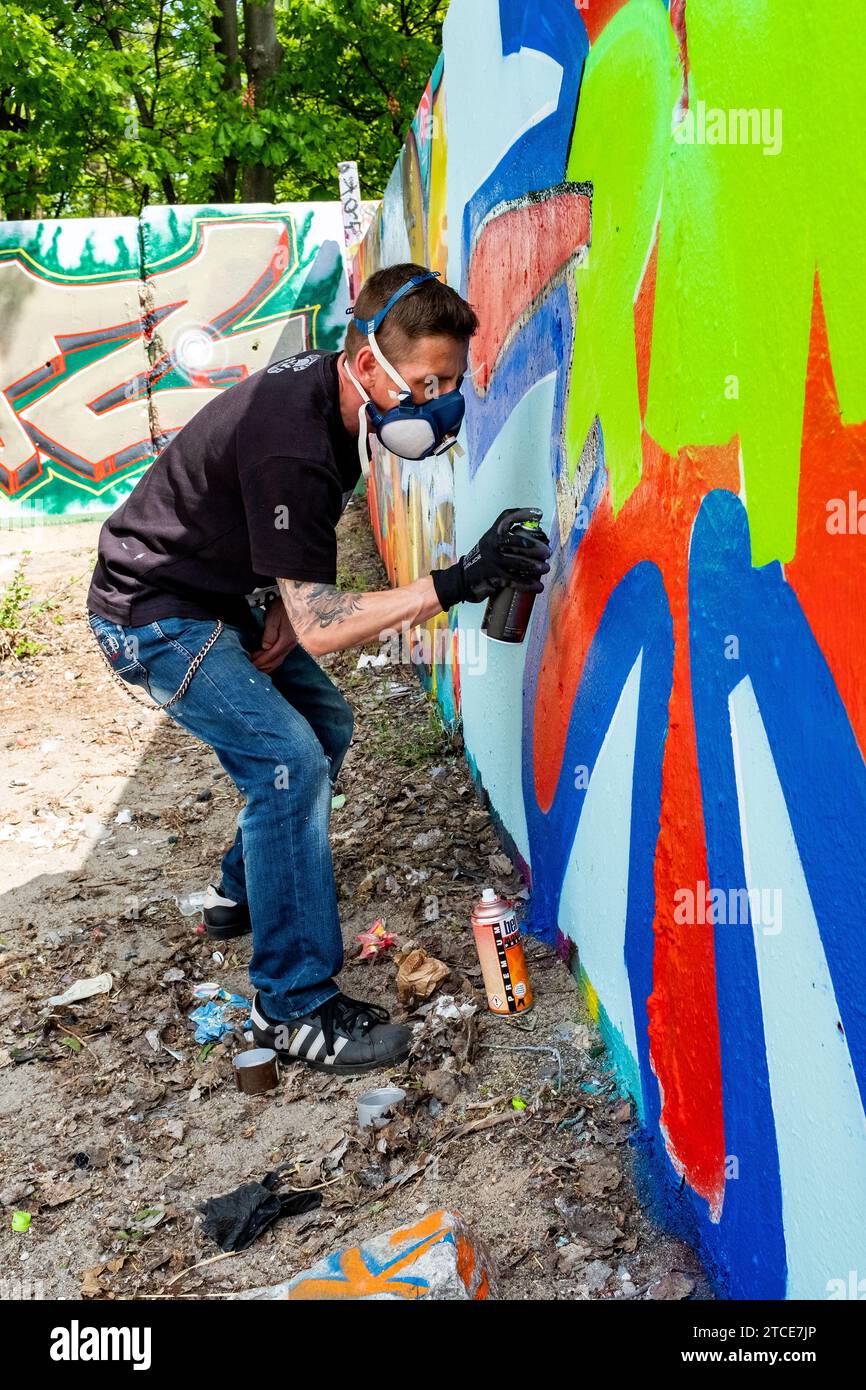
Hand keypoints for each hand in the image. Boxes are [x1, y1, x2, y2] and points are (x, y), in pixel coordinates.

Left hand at [250, 598, 297, 672]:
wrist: (291, 601)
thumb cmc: (280, 607)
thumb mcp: (273, 617)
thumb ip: (269, 633)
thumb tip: (265, 647)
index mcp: (285, 640)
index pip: (270, 656)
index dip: (259, 661)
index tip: (249, 664)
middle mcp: (289, 645)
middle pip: (274, 662)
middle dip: (261, 667)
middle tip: (249, 669)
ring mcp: (290, 645)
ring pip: (277, 661)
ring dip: (266, 667)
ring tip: (255, 669)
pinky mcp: (289, 644)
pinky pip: (279, 657)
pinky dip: (271, 663)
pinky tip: (265, 664)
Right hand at [431, 507, 550, 608]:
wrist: (461, 579)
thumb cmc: (482, 562)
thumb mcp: (490, 545)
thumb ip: (506, 540)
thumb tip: (536, 542)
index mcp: (492, 534)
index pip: (507, 518)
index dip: (523, 513)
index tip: (538, 514)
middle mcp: (491, 544)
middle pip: (515, 540)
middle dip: (534, 546)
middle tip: (547, 552)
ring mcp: (491, 561)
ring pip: (517, 562)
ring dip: (534, 566)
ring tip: (546, 568)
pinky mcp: (492, 577)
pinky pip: (513, 580)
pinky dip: (528, 584)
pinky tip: (538, 586)